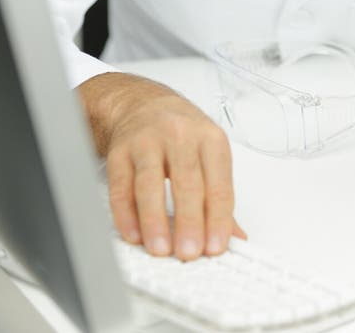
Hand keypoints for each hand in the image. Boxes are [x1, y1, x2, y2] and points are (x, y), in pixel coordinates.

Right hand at [78, 72, 245, 259]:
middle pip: (186, 181)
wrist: (144, 104)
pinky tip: (134, 234)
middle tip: (189, 252)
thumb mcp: (209, 154)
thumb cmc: (182, 132)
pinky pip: (121, 187)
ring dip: (155, 220)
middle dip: (189, 220)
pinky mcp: (120, 151)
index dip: (218, 218)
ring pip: (150, 184)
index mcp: (210, 138)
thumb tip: (235, 237)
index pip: (218, 182)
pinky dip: (126, 214)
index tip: (215, 247)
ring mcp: (146, 141)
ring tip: (160, 249)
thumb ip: (220, 196)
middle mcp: (180, 135)